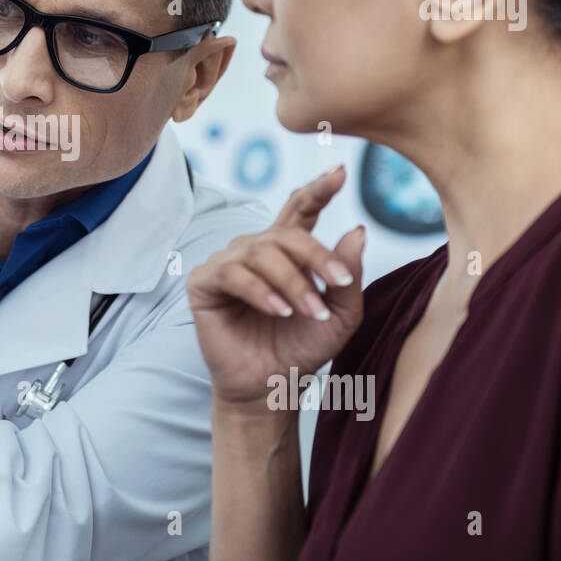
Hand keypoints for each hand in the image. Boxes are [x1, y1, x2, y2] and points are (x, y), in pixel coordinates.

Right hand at [187, 166, 366, 408]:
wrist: (271, 387)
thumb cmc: (303, 348)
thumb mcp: (341, 314)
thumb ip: (347, 274)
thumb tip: (357, 229)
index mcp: (287, 250)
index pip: (300, 208)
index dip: (318, 189)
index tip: (340, 173)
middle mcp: (254, 249)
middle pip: (286, 233)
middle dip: (316, 255)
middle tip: (339, 283)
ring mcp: (227, 263)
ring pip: (261, 252)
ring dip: (292, 281)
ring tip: (310, 311)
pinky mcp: (203, 283)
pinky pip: (232, 273)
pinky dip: (260, 291)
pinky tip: (279, 310)